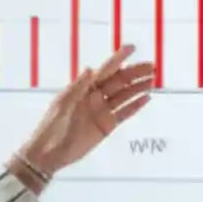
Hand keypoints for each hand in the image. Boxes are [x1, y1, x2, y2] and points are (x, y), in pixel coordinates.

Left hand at [13, 44, 154, 179]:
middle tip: (151, 66)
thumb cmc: (53, 126)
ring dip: (137, 87)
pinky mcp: (107, 125)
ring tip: (152, 80)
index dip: (118, 58)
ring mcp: (102, 111)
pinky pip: (124, 113)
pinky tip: (146, 98)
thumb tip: (89, 68)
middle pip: (118, 81)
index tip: (132, 48)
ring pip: (124, 96)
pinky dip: (135, 106)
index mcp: (83, 88)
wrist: (49, 153)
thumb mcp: (63, 104)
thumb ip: (78, 87)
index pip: (104, 70)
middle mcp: (95, 96)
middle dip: (134, 73)